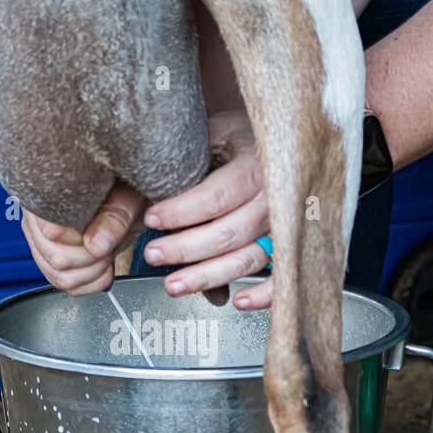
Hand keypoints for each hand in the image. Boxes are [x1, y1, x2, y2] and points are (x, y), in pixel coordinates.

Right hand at [23, 181, 145, 294]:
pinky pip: (65, 285)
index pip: (52, 233)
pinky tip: (103, 267)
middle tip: (110, 244)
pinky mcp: (51, 261)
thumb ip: (114, 218)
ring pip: (59, 276)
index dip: (85, 240)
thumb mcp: (127, 197)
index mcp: (46, 196)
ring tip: (107, 253)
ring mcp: (40, 242)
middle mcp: (35, 220)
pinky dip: (91, 283)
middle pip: (56, 258)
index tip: (105, 235)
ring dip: (93, 272)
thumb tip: (96, 246)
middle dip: (92, 258)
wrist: (121, 196)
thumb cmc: (121, 189)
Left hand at [142, 110, 272, 310]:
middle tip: (152, 254)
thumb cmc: (238, 137)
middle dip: (185, 249)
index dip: (181, 212)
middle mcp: (275, 197)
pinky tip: (237, 302)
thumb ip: (184, 157)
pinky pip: (282, 277)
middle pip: (230, 233)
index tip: (152, 218)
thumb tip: (140, 176)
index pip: (216, 197)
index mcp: (255, 165)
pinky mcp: (292, 246)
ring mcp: (286, 225)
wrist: (278, 141)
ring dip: (209, 276)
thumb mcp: (211, 131)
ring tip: (173, 285)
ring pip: (249, 259)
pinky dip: (264, 295)